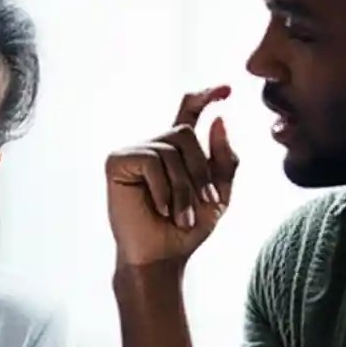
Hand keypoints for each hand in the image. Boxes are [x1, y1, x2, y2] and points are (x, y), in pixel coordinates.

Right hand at [107, 86, 240, 267]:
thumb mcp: (219, 194)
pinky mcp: (117, 163)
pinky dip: (162, 188)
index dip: (206, 96)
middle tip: (207, 202)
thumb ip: (223, 159)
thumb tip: (219, 120)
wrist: (160, 257)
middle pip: (186, 133)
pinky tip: (161, 208)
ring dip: (183, 187)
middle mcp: (153, 147)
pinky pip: (151, 161)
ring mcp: (133, 153)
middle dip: (201, 169)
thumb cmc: (186, 230)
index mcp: (176, 152)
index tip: (228, 89)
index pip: (189, 113)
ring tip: (181, 216)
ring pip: (170, 150)